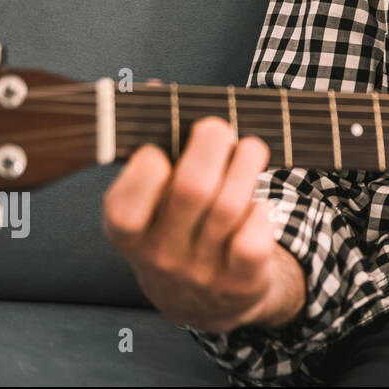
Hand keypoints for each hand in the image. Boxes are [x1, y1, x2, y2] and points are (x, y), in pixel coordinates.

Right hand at [102, 115, 305, 333]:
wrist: (206, 302)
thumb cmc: (177, 227)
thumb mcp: (150, 201)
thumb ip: (151, 149)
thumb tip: (153, 87)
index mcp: (127, 233)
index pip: (125, 205)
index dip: (146, 168)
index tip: (162, 149)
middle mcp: (160, 257)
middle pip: (192, 188)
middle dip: (212, 143)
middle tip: (218, 128)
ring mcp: (201, 273)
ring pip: (229, 205)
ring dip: (247, 163)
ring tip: (250, 149)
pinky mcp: (241, 282)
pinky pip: (255, 239)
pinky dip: (263, 211)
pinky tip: (257, 202)